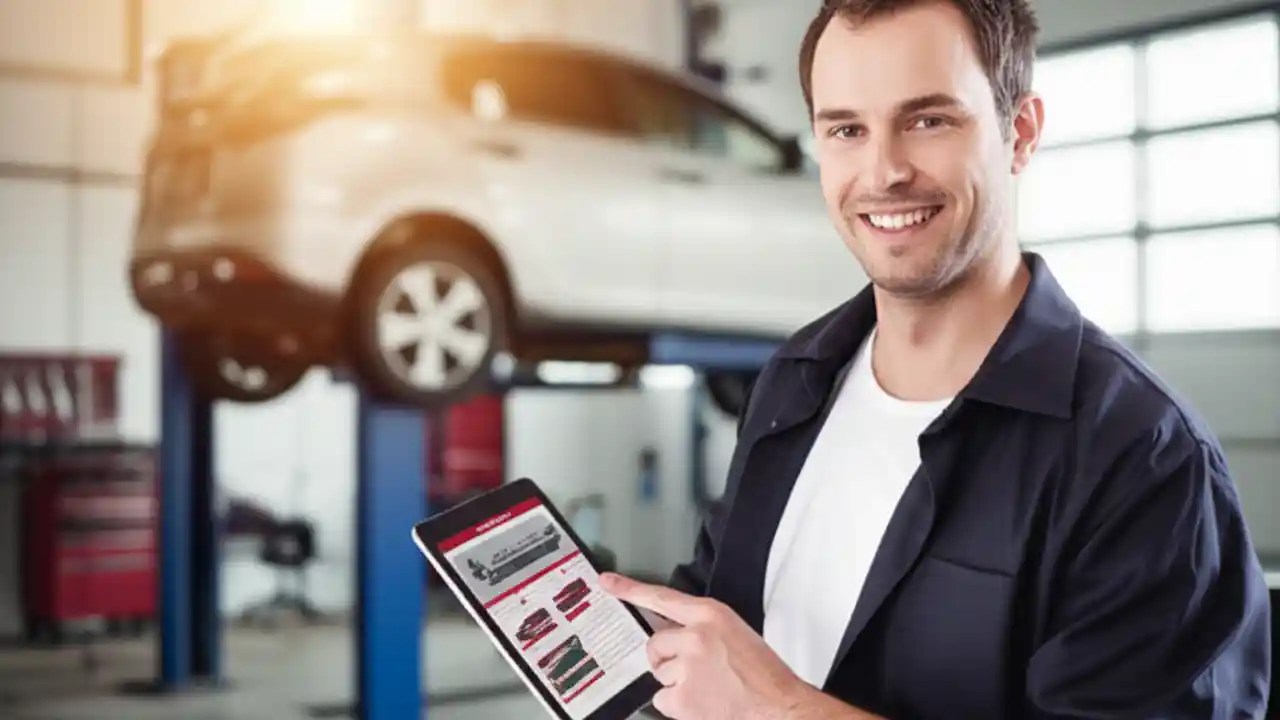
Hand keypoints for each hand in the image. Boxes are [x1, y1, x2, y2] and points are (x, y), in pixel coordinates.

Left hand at [601, 573, 808, 719]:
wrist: (779, 708)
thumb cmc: (763, 675)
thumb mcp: (734, 633)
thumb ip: (701, 628)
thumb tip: (671, 633)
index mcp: (711, 615)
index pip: (661, 597)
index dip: (629, 589)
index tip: (607, 583)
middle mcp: (694, 636)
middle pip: (655, 644)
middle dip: (667, 659)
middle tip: (695, 671)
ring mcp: (686, 666)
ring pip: (660, 673)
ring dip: (677, 683)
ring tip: (708, 688)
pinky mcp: (682, 696)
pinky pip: (661, 699)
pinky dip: (676, 705)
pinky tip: (702, 703)